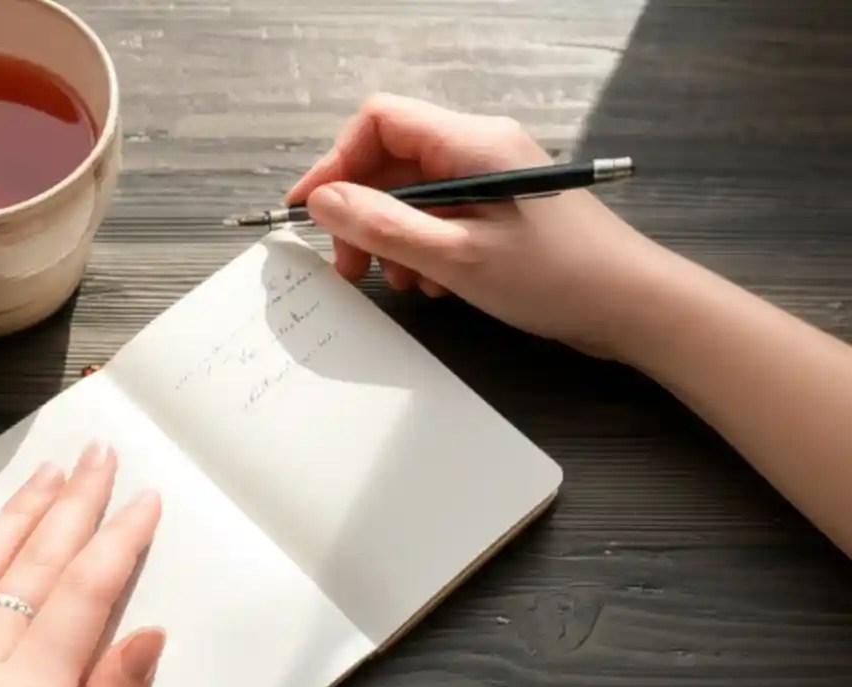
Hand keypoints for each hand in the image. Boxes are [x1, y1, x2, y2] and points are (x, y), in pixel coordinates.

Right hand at [287, 93, 677, 359]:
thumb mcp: (455, 256)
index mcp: (471, 142)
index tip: (312, 211)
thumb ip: (383, 226)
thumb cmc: (557, 277)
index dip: (336, 162)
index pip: (379, 121)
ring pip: (412, 195)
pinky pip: (439, 217)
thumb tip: (322, 201)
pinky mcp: (499, 211)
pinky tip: (433, 284)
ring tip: (399, 282)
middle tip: (349, 266)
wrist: (633, 306)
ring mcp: (490, 179)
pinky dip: (422, 249)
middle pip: (391, 162)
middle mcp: (479, 149)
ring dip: (391, 238)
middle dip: (361, 213)